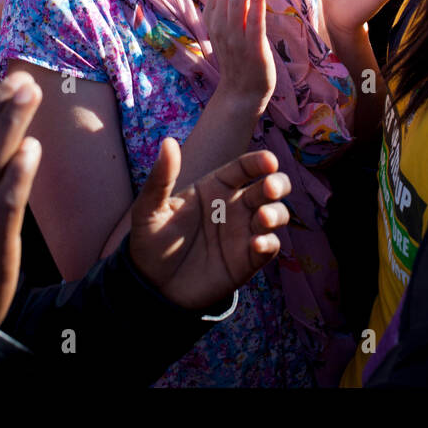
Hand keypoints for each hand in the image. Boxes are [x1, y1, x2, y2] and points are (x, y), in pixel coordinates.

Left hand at [129, 138, 290, 310]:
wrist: (152, 286)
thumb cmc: (150, 241)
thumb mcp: (149, 209)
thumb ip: (161, 178)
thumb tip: (167, 142)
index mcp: (215, 187)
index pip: (244, 167)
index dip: (259, 161)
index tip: (268, 161)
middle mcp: (235, 206)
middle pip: (269, 186)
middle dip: (278, 183)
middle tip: (271, 187)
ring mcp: (244, 232)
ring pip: (276, 214)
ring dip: (276, 213)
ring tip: (263, 218)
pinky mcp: (248, 259)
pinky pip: (270, 247)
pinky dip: (269, 243)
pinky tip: (256, 244)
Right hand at [203, 0, 276, 114]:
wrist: (241, 92)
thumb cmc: (239, 56)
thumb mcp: (230, 25)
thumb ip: (232, 1)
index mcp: (213, 15)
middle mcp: (220, 24)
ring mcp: (234, 37)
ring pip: (236, 0)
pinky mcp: (251, 49)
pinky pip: (252, 23)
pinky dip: (255, 4)